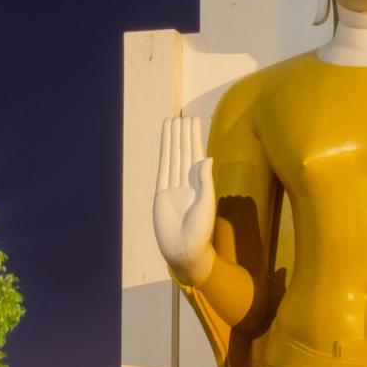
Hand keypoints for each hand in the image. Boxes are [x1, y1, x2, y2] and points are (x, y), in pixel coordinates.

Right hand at [151, 114, 217, 284]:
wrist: (183, 250)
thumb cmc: (199, 231)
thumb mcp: (205, 204)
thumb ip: (205, 181)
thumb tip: (206, 157)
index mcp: (201, 183)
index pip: (197, 154)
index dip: (195, 137)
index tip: (194, 121)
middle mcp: (187, 182)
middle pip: (184, 151)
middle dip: (183, 134)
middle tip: (182, 115)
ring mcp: (173, 186)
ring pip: (173, 157)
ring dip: (173, 140)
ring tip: (172, 122)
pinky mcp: (161, 193)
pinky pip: (163, 169)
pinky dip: (164, 154)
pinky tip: (165, 143)